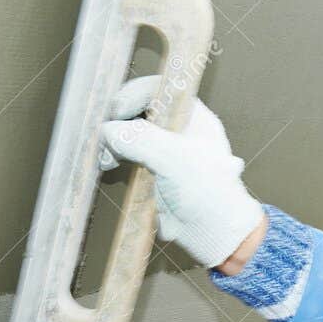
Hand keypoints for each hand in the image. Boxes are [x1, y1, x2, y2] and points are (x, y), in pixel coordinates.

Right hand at [99, 75, 265, 268]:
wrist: (215, 233)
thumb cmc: (208, 191)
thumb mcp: (174, 159)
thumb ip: (140, 139)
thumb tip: (109, 131)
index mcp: (193, 116)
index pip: (160, 88)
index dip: (135, 94)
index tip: (117, 111)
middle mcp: (180, 128)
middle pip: (141, 109)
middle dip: (120, 119)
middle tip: (107, 136)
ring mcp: (166, 150)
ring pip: (132, 132)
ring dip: (115, 140)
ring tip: (107, 157)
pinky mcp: (155, 171)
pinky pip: (130, 154)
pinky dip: (116, 155)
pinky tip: (109, 165)